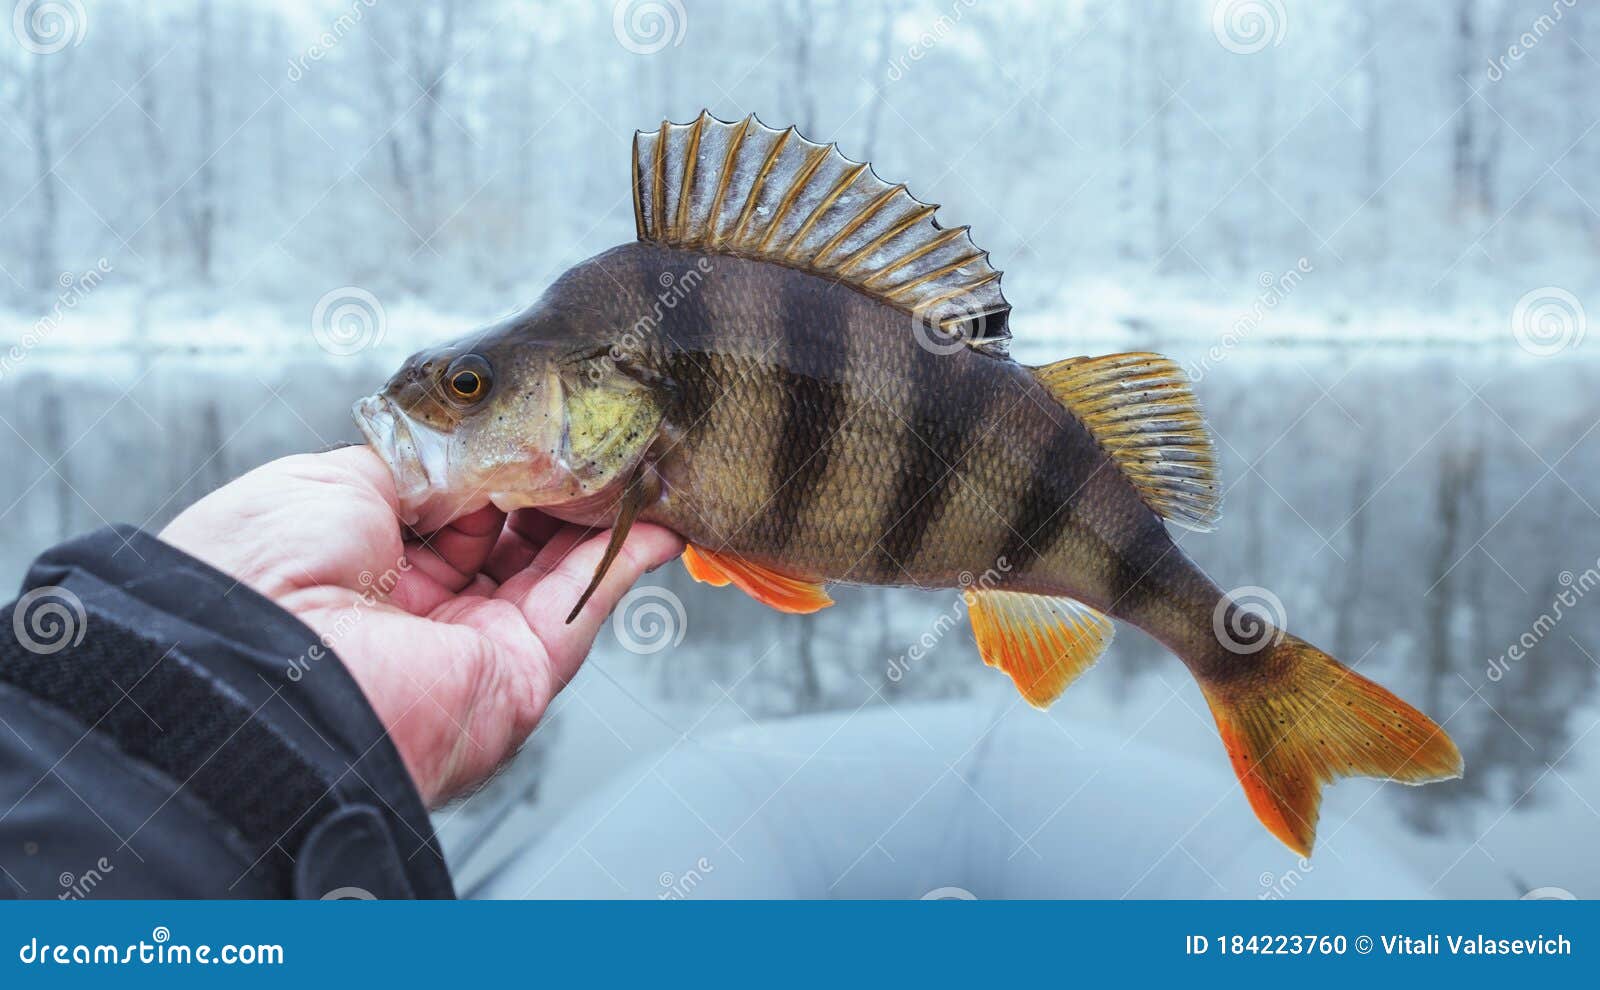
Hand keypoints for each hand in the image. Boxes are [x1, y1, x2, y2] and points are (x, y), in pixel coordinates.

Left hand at [159, 445, 683, 805]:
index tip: (540, 420)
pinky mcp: (519, 677)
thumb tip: (480, 446)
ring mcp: (474, 645)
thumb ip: (418, 463)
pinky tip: (655, 520)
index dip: (500, 461)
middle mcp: (422, 611)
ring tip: (635, 457)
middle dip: (556, 482)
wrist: (258, 674)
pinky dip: (624, 562)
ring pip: (557, 568)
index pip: (456, 506)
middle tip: (597, 432)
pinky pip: (582, 608)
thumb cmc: (260, 574)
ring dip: (597, 513)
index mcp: (367, 565)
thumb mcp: (329, 482)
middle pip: (513, 536)